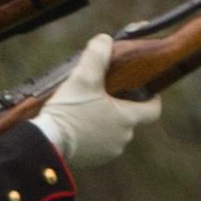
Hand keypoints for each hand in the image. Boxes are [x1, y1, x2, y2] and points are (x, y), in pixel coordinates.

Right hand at [35, 35, 158, 167]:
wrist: (46, 142)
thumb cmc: (69, 111)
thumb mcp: (82, 77)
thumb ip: (97, 55)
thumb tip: (105, 39)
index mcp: (128, 118)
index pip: (153, 110)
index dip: (151, 99)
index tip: (144, 91)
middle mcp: (124, 137)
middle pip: (130, 119)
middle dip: (118, 108)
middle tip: (100, 96)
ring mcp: (110, 151)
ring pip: (114, 132)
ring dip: (104, 122)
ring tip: (84, 112)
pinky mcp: (94, 160)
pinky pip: (100, 144)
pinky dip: (92, 136)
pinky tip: (76, 127)